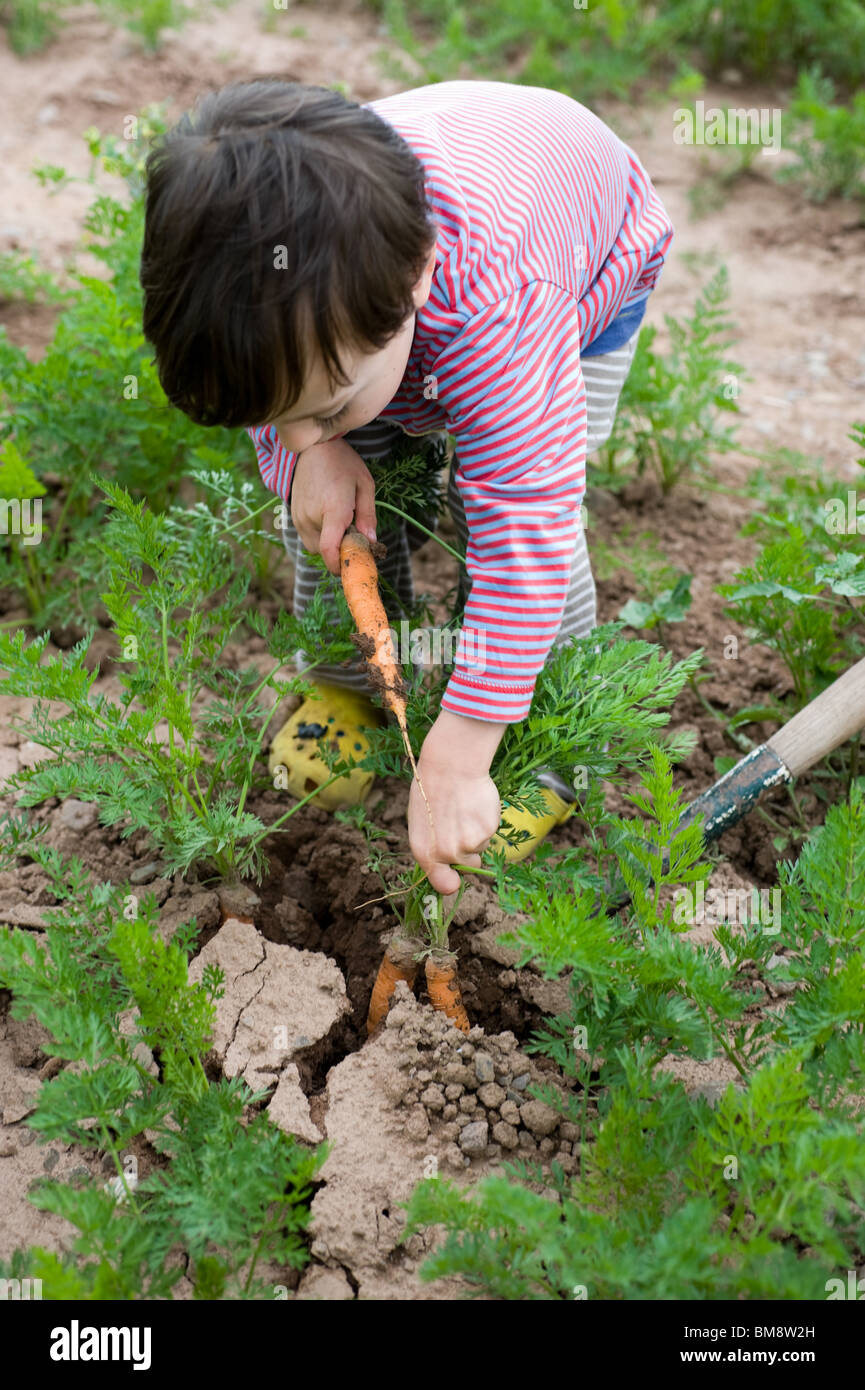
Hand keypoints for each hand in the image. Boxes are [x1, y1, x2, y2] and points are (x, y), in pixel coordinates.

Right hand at [289, 438, 376, 573]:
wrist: (312, 447)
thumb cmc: (342, 463)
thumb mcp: (364, 484)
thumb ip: (368, 515)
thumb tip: (370, 541)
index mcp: (332, 510)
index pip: (330, 550)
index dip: (340, 564)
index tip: (353, 564)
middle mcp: (311, 517)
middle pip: (326, 552)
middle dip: (340, 550)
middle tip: (353, 532)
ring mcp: (299, 518)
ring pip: (315, 547)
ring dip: (329, 542)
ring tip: (339, 520)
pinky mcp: (293, 516)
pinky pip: (307, 537)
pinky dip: (319, 535)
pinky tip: (327, 515)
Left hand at [408, 712, 507, 894]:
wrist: (450, 766)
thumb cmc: (431, 789)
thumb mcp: (421, 823)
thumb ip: (432, 847)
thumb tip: (446, 863)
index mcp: (425, 853)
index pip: (443, 885)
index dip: (452, 881)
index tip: (455, 877)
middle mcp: (447, 854)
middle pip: (468, 865)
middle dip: (467, 851)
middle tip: (461, 826)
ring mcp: (469, 844)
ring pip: (480, 847)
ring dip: (476, 833)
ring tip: (465, 809)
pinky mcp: (488, 831)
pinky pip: (490, 832)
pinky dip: (485, 821)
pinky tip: (475, 804)